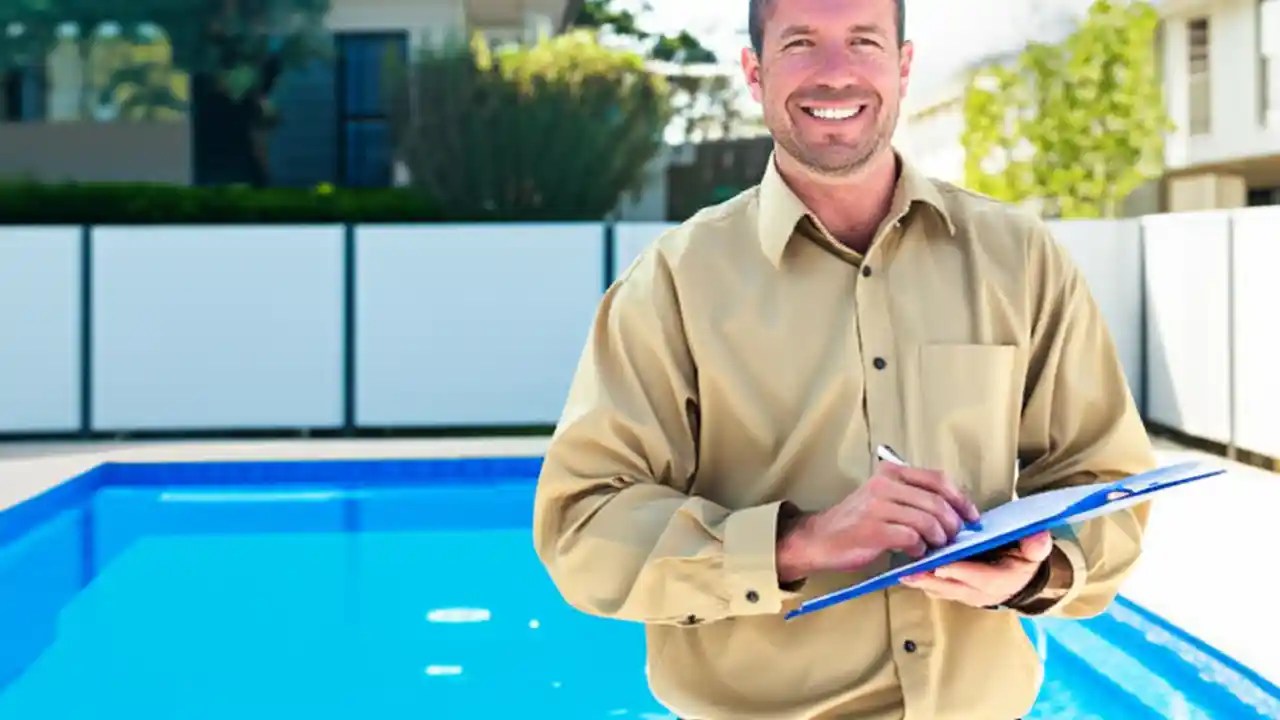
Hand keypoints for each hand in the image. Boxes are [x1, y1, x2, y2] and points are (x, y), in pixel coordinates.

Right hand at [777, 461, 980, 581]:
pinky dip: (920, 549)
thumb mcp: (884, 498)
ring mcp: (878, 506)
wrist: (820, 539)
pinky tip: (914, 553)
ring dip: (938, 538)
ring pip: (928, 520)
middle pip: (937, 502)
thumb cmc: (856, 522)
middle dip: (952, 524)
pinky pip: (912, 538)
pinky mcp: (874, 529)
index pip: (938, 480)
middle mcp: (885, 484)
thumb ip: (913, 497)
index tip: (971, 517)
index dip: (960, 499)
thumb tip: (954, 511)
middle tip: (953, 539)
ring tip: (934, 547)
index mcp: (891, 472)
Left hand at [899, 531, 1053, 606]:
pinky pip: (936, 588)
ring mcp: (966, 594)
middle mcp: (981, 593)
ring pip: (941, 590)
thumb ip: (1036, 545)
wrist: (1022, 577)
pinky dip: (923, 579)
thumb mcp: (1035, 550)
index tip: (941, 564)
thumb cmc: (1023, 559)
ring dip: (922, 581)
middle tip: (909, 571)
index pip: (980, 578)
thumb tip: (1037, 538)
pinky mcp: (955, 592)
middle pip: (953, 588)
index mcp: (1002, 581)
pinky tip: (907, 567)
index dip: (960, 572)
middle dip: (930, 579)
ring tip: (902, 569)